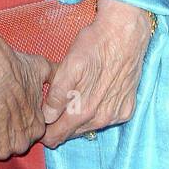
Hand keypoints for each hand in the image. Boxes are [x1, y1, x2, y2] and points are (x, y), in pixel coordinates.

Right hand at [0, 18, 51, 164]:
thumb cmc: (11, 67)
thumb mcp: (41, 69)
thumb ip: (53, 77)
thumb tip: (59, 78)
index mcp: (38, 127)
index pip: (27, 132)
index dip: (14, 122)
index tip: (3, 113)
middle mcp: (24, 142)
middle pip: (10, 144)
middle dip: (1, 134)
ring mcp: (3, 149)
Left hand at [40, 0, 151, 147]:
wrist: (125, 32)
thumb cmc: (94, 44)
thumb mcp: (69, 65)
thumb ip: (57, 95)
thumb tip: (47, 117)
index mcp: (83, 112)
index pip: (57, 137)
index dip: (45, 131)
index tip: (40, 121)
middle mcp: (101, 120)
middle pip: (73, 133)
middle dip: (61, 124)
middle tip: (55, 105)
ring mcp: (116, 116)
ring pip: (89, 127)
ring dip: (79, 118)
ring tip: (75, 96)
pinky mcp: (127, 109)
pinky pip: (107, 119)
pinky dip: (98, 111)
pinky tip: (95, 94)